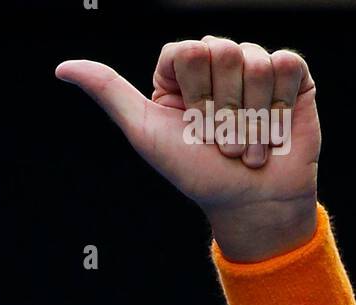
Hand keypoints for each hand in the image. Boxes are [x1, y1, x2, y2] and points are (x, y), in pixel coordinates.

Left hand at [56, 37, 320, 259]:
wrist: (247, 203)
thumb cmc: (195, 173)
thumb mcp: (144, 133)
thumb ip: (108, 92)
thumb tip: (63, 68)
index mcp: (181, 73)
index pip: (185, 51)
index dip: (191, 93)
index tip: (191, 126)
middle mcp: (218, 64)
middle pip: (220, 50)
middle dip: (221, 108)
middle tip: (219, 140)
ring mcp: (255, 66)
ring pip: (254, 60)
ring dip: (249, 117)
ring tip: (245, 143)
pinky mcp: (292, 74)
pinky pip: (285, 65)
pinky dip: (276, 108)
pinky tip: (271, 131)